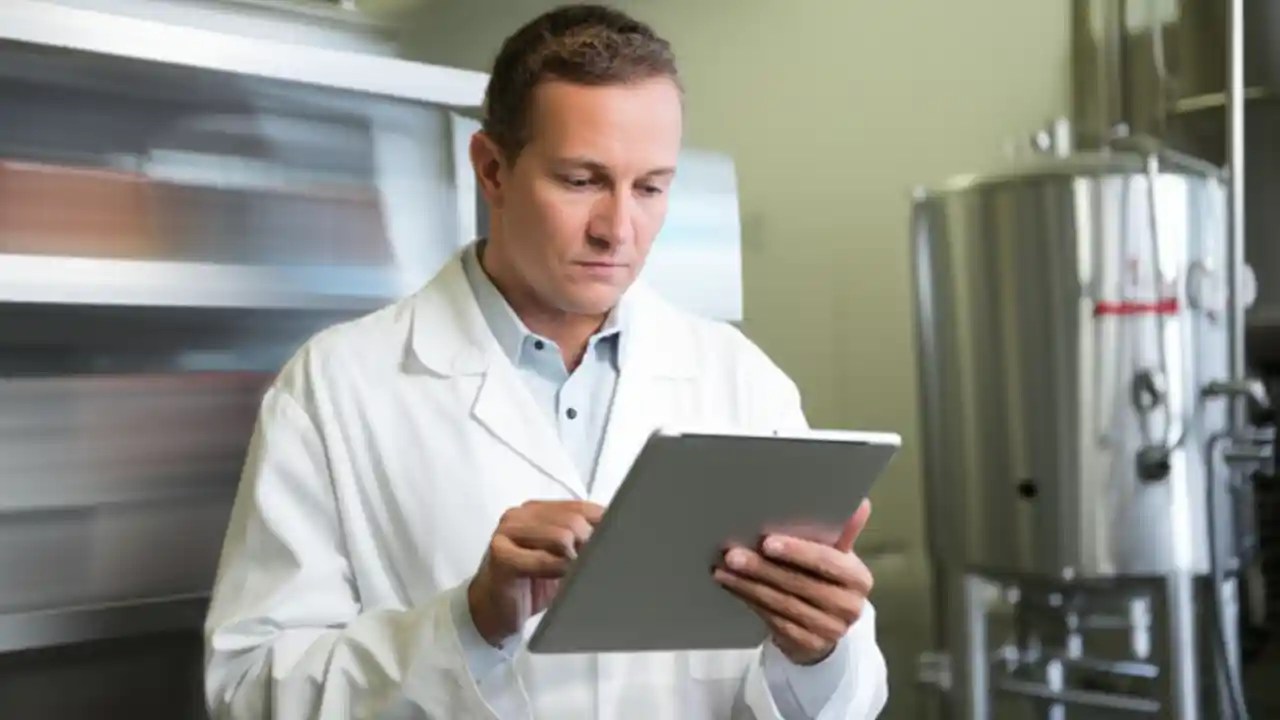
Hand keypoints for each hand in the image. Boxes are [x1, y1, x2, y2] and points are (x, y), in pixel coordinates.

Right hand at [468, 500, 604, 645]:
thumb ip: (580, 541)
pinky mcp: (501, 555)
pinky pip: (543, 559)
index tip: (617, 546)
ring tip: (575, 576)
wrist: (491, 612)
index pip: (581, 507)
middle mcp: (520, 514)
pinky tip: (563, 582)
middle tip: (594, 567)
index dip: (604, 526)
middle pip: (573, 521)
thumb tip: (619, 536)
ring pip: (561, 536)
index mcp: (536, 510)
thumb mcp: (561, 559)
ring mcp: (507, 532)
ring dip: (576, 560)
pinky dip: (560, 571)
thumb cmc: (530, 585)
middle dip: (590, 546)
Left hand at [714, 499, 873, 664]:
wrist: (825, 625)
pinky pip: (774, 621)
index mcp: (858, 578)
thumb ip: (841, 532)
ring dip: (749, 585)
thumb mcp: (835, 555)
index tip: (767, 542)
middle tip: (733, 554)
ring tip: (724, 569)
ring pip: (783, 604)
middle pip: (800, 584)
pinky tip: (733, 588)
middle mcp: (849, 606)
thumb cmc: (825, 579)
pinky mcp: (808, 646)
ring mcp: (829, 630)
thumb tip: (860, 504)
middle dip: (763, 568)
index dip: (798, 552)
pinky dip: (750, 602)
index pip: (828, 561)